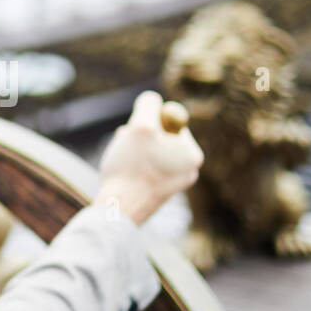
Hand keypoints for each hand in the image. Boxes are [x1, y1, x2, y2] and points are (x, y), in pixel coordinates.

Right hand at [93, 91, 203, 225]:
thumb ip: (149, 106)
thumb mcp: (141, 127)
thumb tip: (153, 99)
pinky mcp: (155, 194)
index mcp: (192, 156)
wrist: (118, 211)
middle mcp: (187, 171)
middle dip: (139, 137)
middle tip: (125, 144)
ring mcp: (171, 184)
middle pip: (160, 137)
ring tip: (121, 162)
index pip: (170, 122)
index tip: (136, 133)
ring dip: (131, 150)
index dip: (148, 122)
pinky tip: (120, 175)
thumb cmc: (131, 169)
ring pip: (148, 152)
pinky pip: (143, 169)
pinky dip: (129, 167)